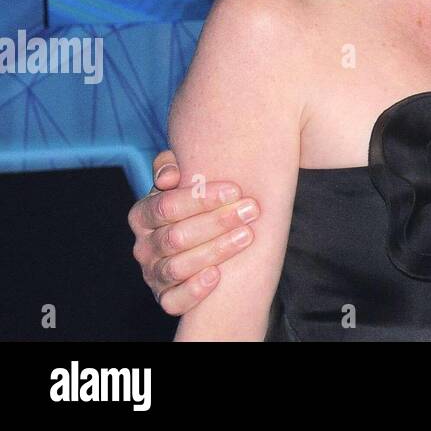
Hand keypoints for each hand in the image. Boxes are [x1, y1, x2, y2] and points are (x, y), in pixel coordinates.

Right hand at [128, 149, 260, 315]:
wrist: (203, 234)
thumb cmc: (196, 201)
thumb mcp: (183, 178)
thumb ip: (171, 166)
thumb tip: (169, 175)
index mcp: (143, 214)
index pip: (166, 206)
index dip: (200, 198)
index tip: (235, 189)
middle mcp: (144, 246)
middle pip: (176, 237)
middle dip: (217, 222)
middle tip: (251, 210)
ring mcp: (153, 274)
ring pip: (178, 267)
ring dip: (215, 251)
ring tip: (247, 236)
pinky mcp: (165, 297)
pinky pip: (173, 301)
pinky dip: (194, 290)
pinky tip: (217, 276)